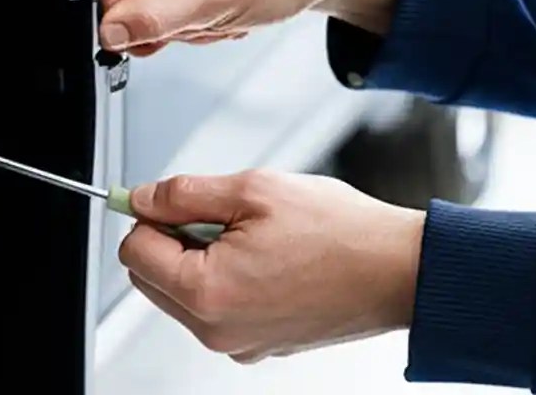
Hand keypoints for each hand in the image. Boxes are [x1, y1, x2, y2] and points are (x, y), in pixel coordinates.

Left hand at [118, 169, 423, 361]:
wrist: (401, 271)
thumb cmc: (340, 232)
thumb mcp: (252, 189)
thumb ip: (183, 194)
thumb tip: (140, 199)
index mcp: (207, 293)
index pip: (134, 251)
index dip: (150, 215)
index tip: (170, 199)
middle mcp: (217, 330)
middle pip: (152, 277)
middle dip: (172, 239)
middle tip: (218, 214)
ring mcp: (240, 343)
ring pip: (184, 293)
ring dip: (200, 258)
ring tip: (251, 235)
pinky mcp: (261, 344)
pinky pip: (219, 308)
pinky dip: (228, 279)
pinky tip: (268, 257)